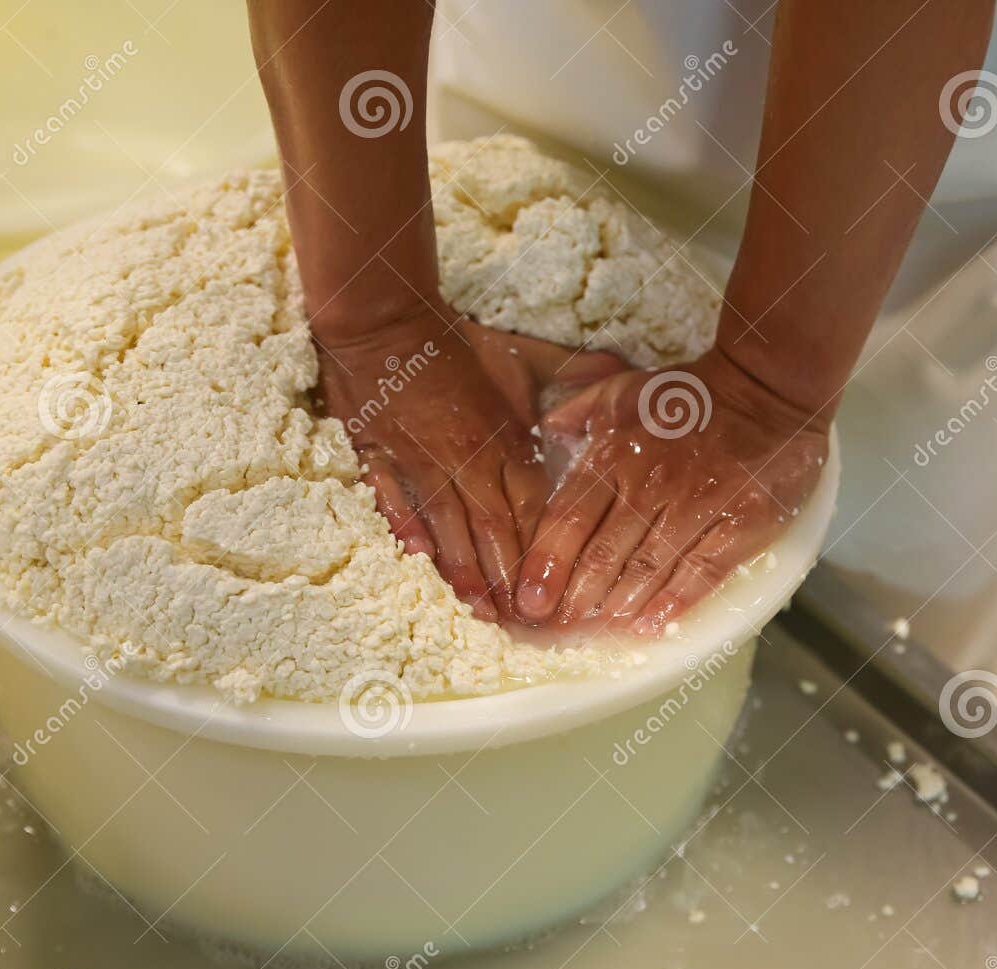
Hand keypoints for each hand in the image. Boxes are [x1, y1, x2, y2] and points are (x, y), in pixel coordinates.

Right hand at [315, 303, 625, 620]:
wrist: (382, 318)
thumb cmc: (453, 341)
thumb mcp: (518, 354)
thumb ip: (568, 372)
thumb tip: (617, 369)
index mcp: (502, 436)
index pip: (530, 503)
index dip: (543, 547)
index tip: (556, 584)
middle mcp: (465, 456)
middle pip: (492, 526)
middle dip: (508, 577)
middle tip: (521, 622)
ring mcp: (419, 460)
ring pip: (447, 524)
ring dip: (464, 569)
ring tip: (479, 610)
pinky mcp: (380, 458)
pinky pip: (392, 501)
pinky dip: (407, 530)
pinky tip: (421, 560)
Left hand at [516, 345, 829, 633]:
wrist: (765, 387)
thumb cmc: (690, 395)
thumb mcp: (623, 389)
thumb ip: (579, 411)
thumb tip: (547, 431)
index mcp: (614, 457)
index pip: (567, 519)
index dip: (545, 564)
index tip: (528, 599)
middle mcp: (649, 486)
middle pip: (601, 552)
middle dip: (574, 596)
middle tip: (558, 628)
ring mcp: (696, 506)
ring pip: (647, 566)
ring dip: (618, 603)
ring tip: (598, 631)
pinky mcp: (740, 522)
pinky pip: (703, 568)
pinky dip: (677, 600)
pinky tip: (655, 624)